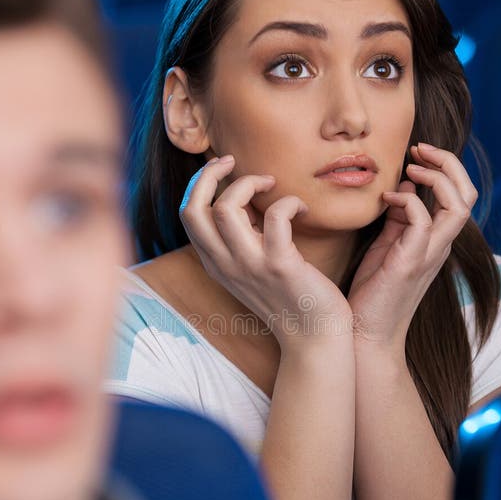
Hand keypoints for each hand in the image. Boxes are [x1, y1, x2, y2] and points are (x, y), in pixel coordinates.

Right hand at [179, 155, 352, 347]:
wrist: (313, 337)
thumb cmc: (289, 297)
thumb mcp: (252, 268)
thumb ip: (243, 238)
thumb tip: (244, 201)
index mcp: (216, 263)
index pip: (188, 215)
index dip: (200, 184)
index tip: (224, 170)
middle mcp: (225, 265)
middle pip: (193, 208)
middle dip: (210, 173)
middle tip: (235, 162)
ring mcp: (250, 266)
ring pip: (226, 208)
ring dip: (250, 182)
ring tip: (272, 184)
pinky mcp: (280, 266)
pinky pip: (276, 216)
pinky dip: (290, 201)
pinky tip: (302, 208)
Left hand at [347, 142, 477, 347]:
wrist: (364, 333)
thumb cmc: (373, 293)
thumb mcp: (387, 246)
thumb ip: (398, 218)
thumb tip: (405, 184)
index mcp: (437, 240)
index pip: (460, 195)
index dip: (445, 168)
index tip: (416, 155)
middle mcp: (440, 246)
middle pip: (469, 194)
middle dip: (449, 163)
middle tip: (419, 149)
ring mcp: (429, 254)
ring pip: (459, 205)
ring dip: (437, 177)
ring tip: (411, 167)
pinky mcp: (411, 262)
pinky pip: (424, 221)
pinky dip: (408, 201)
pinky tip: (386, 201)